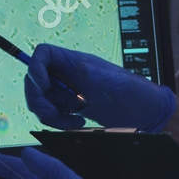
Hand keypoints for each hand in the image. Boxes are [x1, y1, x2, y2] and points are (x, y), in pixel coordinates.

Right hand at [24, 43, 175, 131]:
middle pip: (34, 82)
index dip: (35, 69)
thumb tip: (43, 59)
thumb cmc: (126, 90)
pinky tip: (77, 123)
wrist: (144, 113)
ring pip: (40, 101)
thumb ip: (70, 68)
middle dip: (40, 101)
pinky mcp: (72, 108)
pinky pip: (52, 115)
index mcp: (72, 61)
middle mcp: (67, 74)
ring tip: (72, 122)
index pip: (42, 54)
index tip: (44, 86)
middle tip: (53, 113)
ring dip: (51, 115)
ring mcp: (68, 91)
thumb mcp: (97, 77)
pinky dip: (59, 122)